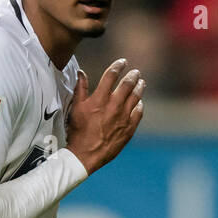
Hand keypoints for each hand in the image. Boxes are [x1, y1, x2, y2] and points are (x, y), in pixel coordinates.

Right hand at [65, 59, 144, 173]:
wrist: (86, 155)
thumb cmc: (78, 132)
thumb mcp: (76, 108)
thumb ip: (80, 88)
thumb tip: (81, 72)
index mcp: (100, 99)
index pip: (111, 75)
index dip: (118, 66)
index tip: (122, 62)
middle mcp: (114, 106)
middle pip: (127, 84)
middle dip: (132, 75)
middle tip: (135, 72)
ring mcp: (123, 117)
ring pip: (136, 97)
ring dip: (139, 87)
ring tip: (141, 82)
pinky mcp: (129, 129)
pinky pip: (138, 113)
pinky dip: (140, 105)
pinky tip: (139, 103)